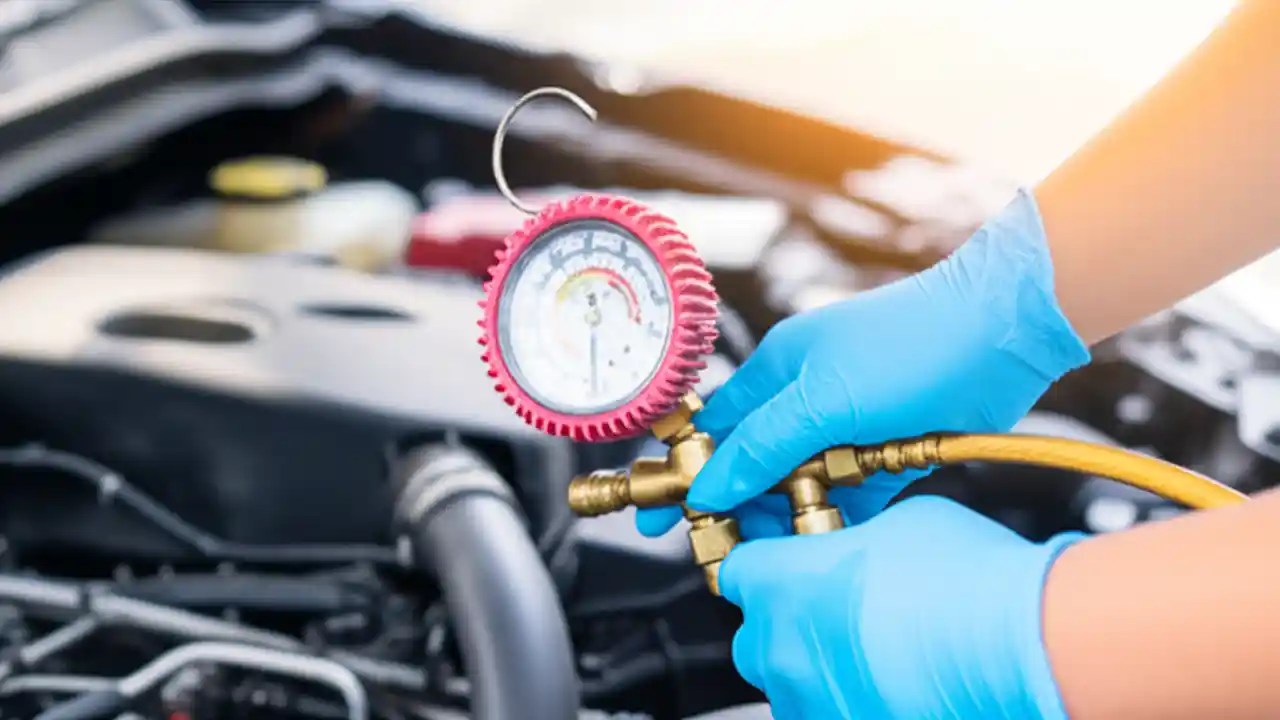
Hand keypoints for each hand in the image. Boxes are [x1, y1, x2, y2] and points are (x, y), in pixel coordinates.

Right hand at [636, 189, 1089, 537]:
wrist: (1003, 332)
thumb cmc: (909, 344)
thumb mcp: (821, 398)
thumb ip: (761, 446)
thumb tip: (707, 486)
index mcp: (777, 373)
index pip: (713, 431)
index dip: (686, 474)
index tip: (660, 517)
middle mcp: (806, 398)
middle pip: (755, 465)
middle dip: (740, 508)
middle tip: (726, 553)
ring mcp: (846, 424)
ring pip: (800, 485)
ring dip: (792, 517)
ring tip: (780, 555)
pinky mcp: (886, 449)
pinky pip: (850, 494)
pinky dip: (839, 518)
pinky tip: (829, 544)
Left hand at [721, 496, 1081, 718]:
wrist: (1029, 648)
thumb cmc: (971, 584)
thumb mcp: (902, 524)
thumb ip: (858, 540)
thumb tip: (861, 548)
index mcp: (781, 585)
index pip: (738, 569)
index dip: (767, 564)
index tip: (788, 565)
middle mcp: (780, 651)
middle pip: (758, 634)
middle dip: (792, 623)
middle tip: (843, 612)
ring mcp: (808, 705)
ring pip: (792, 686)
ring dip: (820, 670)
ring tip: (879, 656)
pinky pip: (828, 710)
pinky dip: (851, 701)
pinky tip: (895, 687)